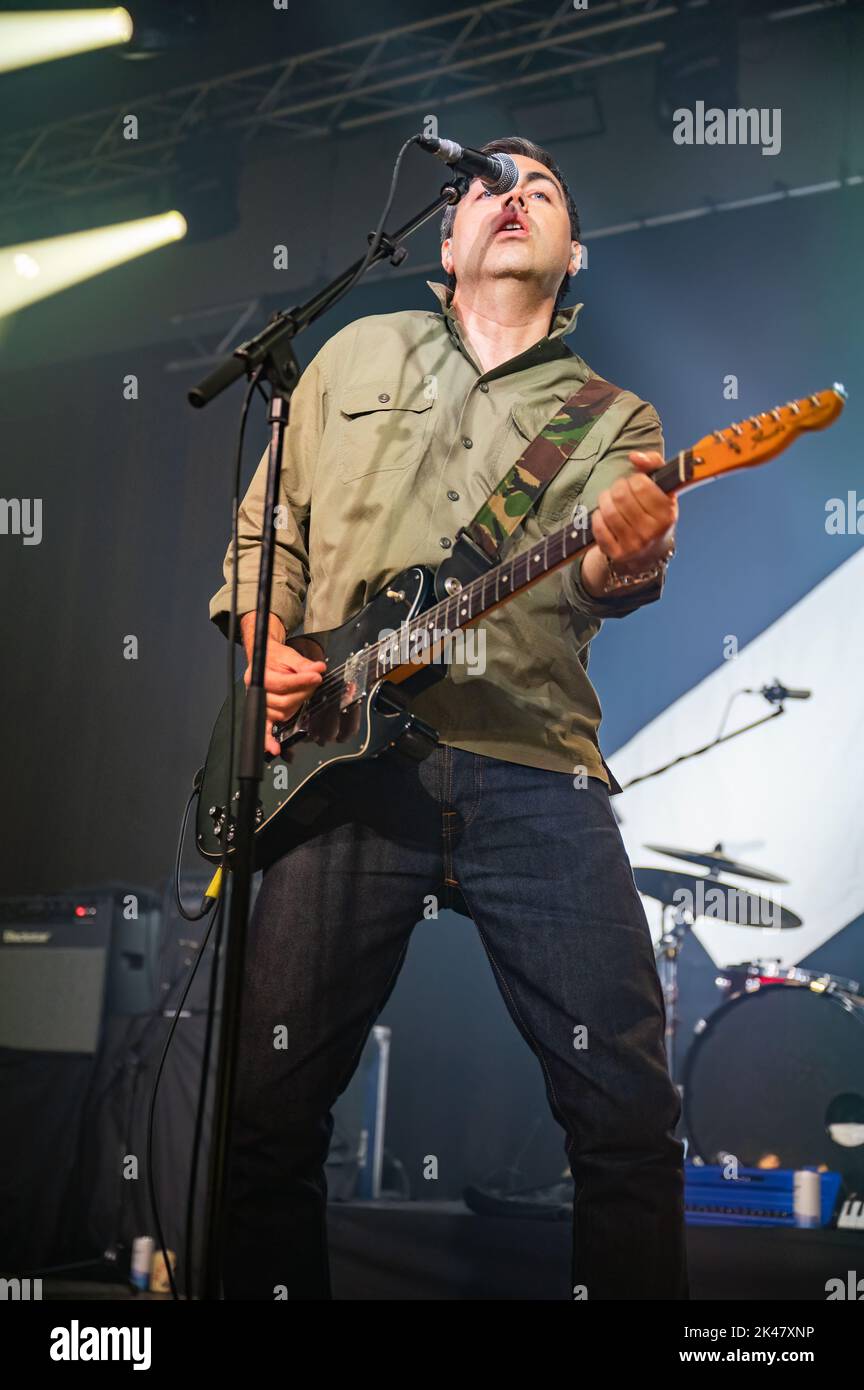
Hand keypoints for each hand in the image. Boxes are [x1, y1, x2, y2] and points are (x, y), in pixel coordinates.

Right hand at [241, 615, 325, 754]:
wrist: (267, 659)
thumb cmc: (277, 658)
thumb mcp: (290, 656)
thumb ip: (303, 664)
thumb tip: (318, 668)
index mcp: (259, 675)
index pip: (281, 683)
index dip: (301, 681)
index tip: (316, 676)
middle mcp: (256, 692)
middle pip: (282, 701)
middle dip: (302, 693)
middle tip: (314, 683)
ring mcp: (260, 705)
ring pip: (281, 713)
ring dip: (296, 706)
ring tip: (304, 694)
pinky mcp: (264, 714)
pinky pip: (264, 729)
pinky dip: (268, 740)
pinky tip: (275, 749)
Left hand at [582, 450, 676, 593]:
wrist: (650, 550)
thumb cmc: (655, 512)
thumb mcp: (662, 487)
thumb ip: (653, 463)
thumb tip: (634, 456)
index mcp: (667, 514)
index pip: (640, 484)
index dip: (634, 479)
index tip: (636, 483)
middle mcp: (652, 532)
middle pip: (621, 495)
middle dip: (617, 487)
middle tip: (620, 490)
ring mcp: (634, 545)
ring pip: (608, 510)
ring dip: (605, 499)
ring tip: (610, 500)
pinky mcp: (617, 554)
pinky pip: (598, 527)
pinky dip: (598, 516)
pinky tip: (605, 515)